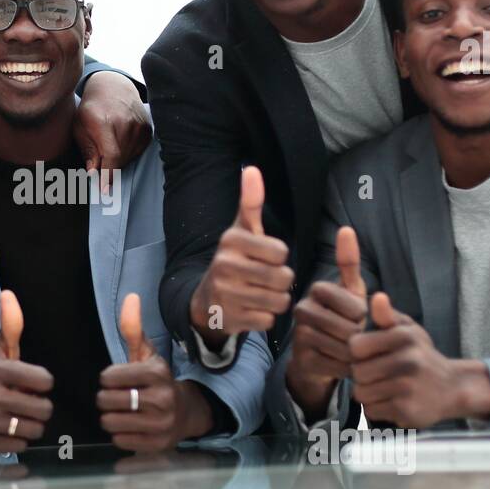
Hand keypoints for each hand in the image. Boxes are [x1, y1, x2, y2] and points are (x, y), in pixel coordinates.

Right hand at [0, 290, 53, 452]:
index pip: (43, 380)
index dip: (42, 383)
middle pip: (43, 408)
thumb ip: (10, 326)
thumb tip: (9, 294)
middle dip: (39, 407)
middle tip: (26, 403)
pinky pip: (21, 446)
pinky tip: (6, 430)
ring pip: (34, 429)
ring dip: (31, 425)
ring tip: (18, 417)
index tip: (32, 383)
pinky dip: (18, 440)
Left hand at [75, 70, 151, 188]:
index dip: (108, 175)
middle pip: (120, 159)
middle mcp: (125, 123)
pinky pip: (138, 151)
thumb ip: (87, 151)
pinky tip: (119, 142)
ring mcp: (139, 125)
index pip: (111, 155)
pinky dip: (128, 153)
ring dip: (118, 161)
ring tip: (107, 147)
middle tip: (100, 167)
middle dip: (109, 168)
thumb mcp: (80, 128)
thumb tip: (93, 173)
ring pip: (130, 157)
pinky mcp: (148, 127)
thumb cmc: (92, 109)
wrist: (112, 87)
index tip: (104, 190)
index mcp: (104, 121)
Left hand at [98, 293, 213, 450]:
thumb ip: (133, 329)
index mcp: (156, 372)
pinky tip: (133, 427)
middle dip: (107, 400)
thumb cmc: (156, 381)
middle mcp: (161, 398)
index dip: (108, 379)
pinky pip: (120, 442)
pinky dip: (121, 435)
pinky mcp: (157, 445)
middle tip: (119, 398)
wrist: (186, 412)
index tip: (119, 380)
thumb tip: (130, 297)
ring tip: (124, 413)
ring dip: (112, 419)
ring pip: (110, 423)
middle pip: (106, 401)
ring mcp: (160, 424)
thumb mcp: (146, 354)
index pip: (107, 378)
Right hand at [189, 166, 293, 348]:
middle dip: (281, 282)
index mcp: (231, 241)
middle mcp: (225, 266)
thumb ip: (250, 202)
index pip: (281, 252)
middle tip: (266, 281)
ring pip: (279, 301)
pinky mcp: (230, 319)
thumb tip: (251, 168)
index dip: (279, 258)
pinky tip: (252, 310)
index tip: (266, 259)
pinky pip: (268, 321)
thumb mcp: (241, 231)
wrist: (206, 299)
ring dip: (276, 301)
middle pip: (283, 278)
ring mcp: (226, 294)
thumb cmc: (234, 260)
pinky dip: (265, 318)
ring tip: (261, 295)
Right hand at [285, 226, 369, 414]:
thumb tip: (346, 229)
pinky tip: (340, 362)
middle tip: (352, 336)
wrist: (317, 358)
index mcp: (316, 290)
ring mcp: (300, 336)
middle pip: (351, 329)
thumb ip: (349, 262)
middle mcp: (302, 310)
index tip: (355, 315)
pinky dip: (347, 368)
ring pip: (346, 349)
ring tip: (349, 350)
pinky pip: (340, 366)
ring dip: (356, 354)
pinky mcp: (303, 360)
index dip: (363, 315)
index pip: (356, 307)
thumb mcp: (349, 290)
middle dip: (360, 336)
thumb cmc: (340, 318)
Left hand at [347, 293, 489, 426]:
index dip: (359, 351)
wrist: (452, 388)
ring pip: (361, 393)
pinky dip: (378, 408)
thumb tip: (377, 297)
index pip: (355, 346)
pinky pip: (372, 410)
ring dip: (369, 392)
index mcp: (405, 337)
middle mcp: (408, 361)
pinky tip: (393, 401)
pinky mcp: (407, 411)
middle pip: (357, 372)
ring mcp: (408, 388)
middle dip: (363, 374)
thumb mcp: (408, 330)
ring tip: (386, 387)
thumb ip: (387, 316)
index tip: (371, 354)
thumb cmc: (421, 356)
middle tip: (379, 373)